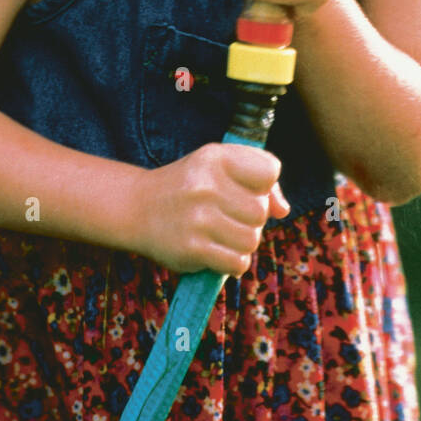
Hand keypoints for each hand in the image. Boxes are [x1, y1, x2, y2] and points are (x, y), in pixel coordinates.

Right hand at [135, 141, 289, 275]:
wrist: (137, 208)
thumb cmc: (190, 187)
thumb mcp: (219, 168)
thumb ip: (259, 181)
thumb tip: (283, 210)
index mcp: (216, 157)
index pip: (269, 171)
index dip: (264, 186)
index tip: (244, 189)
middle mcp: (205, 185)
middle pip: (261, 212)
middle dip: (251, 219)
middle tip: (227, 216)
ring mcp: (197, 218)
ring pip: (251, 240)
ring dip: (241, 242)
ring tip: (220, 234)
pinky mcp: (192, 248)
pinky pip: (238, 263)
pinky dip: (232, 262)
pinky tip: (216, 251)